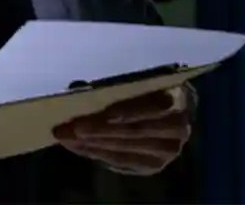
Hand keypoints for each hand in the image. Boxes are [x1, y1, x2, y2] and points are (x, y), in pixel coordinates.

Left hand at [52, 85, 194, 175]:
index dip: (131, 110)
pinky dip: (96, 152)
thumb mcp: (137, 81)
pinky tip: (77, 146)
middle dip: (100, 128)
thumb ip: (114, 84)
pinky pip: (121, 161)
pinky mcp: (153, 165)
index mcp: (177, 97)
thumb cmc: (146, 90)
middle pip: (135, 130)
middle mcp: (177, 128)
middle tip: (72, 127)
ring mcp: (167, 151)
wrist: (170, 113)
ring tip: (67, 137)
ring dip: (93, 143)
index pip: (157, 106)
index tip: (106, 113)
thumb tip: (77, 89)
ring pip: (125, 147)